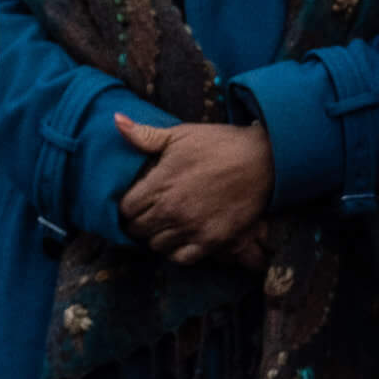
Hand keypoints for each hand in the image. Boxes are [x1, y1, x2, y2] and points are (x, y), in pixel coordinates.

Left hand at [113, 115, 272, 266]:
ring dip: (156, 237)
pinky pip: (183, 258)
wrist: (262, 160)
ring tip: (162, 227)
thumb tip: (116, 120)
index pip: (126, 208)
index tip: (134, 203)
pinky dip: (177, 252)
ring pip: (157, 245)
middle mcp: (172, 210)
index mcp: (160, 184)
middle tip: (146, 216)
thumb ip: (144, 135)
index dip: (127, 206)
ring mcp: (193, 227)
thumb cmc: (218, 145)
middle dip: (138, 222)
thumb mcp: (179, 135)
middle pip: (138, 229)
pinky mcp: (214, 241)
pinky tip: (180, 239)